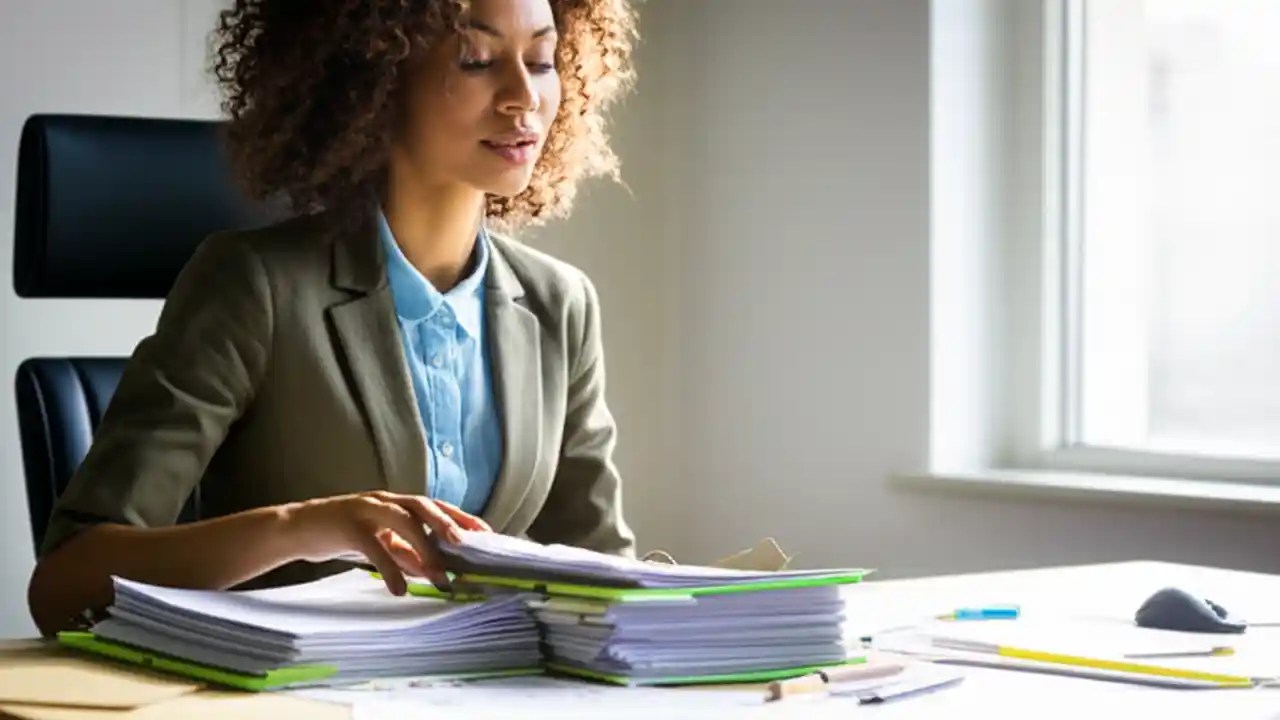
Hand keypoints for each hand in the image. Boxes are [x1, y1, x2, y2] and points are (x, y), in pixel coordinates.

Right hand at [284, 491, 490, 594]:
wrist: (296, 529)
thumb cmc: (343, 535)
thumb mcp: (380, 545)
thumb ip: (407, 555)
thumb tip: (438, 572)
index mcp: (396, 503)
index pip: (435, 507)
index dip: (461, 517)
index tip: (486, 533)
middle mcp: (385, 501)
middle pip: (422, 505)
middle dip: (446, 522)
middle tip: (465, 543)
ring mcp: (365, 510)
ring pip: (401, 520)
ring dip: (424, 546)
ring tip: (440, 572)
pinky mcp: (347, 527)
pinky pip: (373, 548)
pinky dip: (389, 569)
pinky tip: (399, 589)